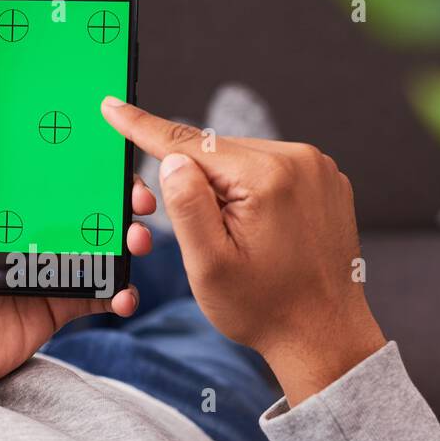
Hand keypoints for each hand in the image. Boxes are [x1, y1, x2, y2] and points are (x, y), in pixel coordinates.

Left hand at [0, 94, 155, 381]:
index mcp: (5, 202)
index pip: (54, 171)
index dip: (87, 160)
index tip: (114, 149)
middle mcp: (32, 229)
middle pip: (89, 204)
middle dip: (123, 198)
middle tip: (141, 199)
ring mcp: (49, 265)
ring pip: (103, 245)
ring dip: (130, 239)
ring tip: (138, 241)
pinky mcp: (59, 303)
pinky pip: (100, 293)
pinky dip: (121, 292)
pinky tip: (125, 292)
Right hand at [101, 97, 384, 405]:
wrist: (324, 335)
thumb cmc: (264, 308)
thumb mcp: (209, 265)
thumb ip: (186, 206)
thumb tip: (171, 158)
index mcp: (267, 177)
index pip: (190, 144)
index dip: (143, 127)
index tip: (112, 106)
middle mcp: (299, 160)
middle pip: (219, 153)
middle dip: (196, 181)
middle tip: (202, 236)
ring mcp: (319, 168)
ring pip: (244, 161)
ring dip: (226, 188)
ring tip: (239, 241)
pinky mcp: (327, 181)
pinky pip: (272, 171)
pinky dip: (252, 191)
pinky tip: (259, 231)